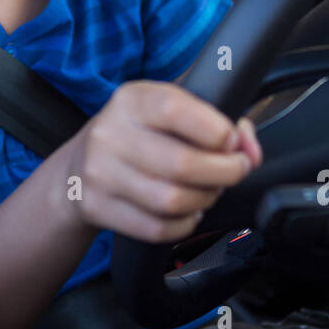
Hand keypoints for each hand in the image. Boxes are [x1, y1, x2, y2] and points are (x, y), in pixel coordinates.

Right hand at [64, 80, 261, 242]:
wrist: (77, 168)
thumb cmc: (137, 135)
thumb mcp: (167, 110)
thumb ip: (214, 120)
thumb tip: (250, 149)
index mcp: (132, 100)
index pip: (174, 110)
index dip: (215, 130)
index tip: (232, 142)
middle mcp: (110, 134)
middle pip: (182, 164)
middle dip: (224, 172)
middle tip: (234, 170)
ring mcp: (100, 173)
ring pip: (172, 200)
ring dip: (205, 200)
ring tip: (208, 191)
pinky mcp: (97, 208)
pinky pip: (157, 228)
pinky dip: (183, 224)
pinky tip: (186, 210)